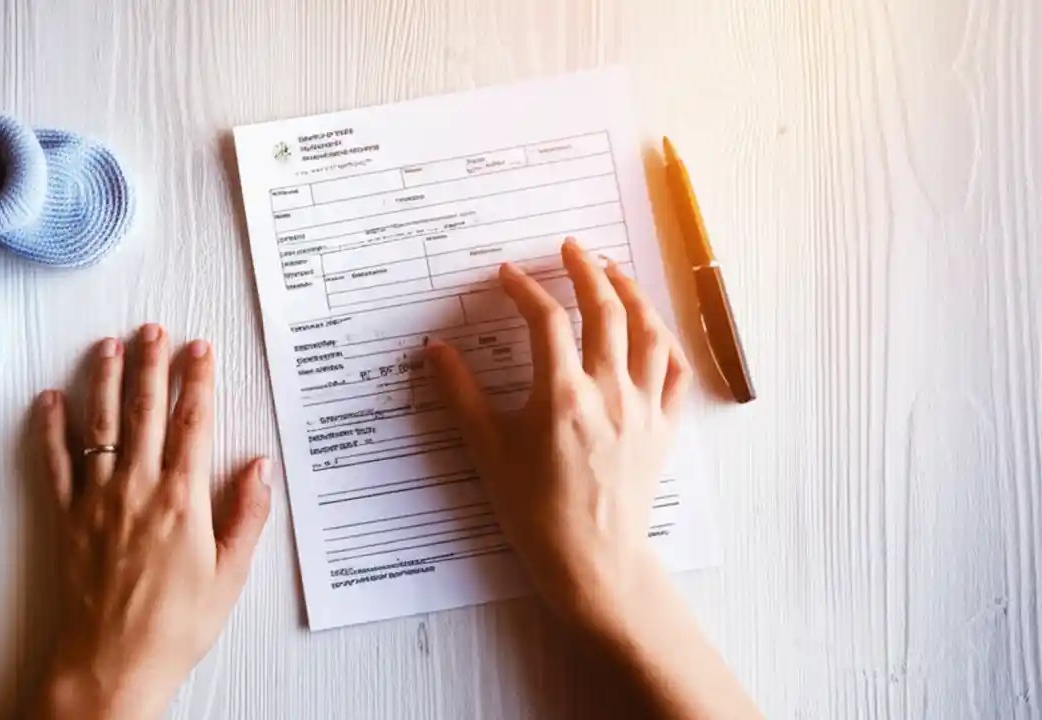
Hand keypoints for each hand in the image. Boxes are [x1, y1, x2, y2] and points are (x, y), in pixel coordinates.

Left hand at [28, 324, 271, 719]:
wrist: (112, 664)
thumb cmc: (175, 626)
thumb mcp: (230, 574)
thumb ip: (247, 515)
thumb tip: (260, 467)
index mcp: (183, 500)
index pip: (192, 423)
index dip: (198, 381)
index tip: (200, 350)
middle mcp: (138, 489)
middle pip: (145, 411)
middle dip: (151, 364)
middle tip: (154, 330)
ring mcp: (98, 500)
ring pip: (101, 425)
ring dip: (104, 380)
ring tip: (108, 346)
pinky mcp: (67, 518)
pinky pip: (55, 463)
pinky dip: (50, 428)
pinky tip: (50, 400)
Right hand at [427, 239, 690, 628]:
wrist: (591, 561)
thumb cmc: (535, 511)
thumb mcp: (488, 452)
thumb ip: (461, 396)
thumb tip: (435, 351)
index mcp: (562, 397)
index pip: (547, 321)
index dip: (525, 290)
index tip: (508, 275)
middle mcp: (609, 393)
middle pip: (606, 310)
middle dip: (586, 270)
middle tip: (570, 248)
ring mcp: (643, 409)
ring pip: (649, 331)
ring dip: (632, 292)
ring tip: (613, 271)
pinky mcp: (664, 428)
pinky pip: (675, 370)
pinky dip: (665, 340)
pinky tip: (652, 327)